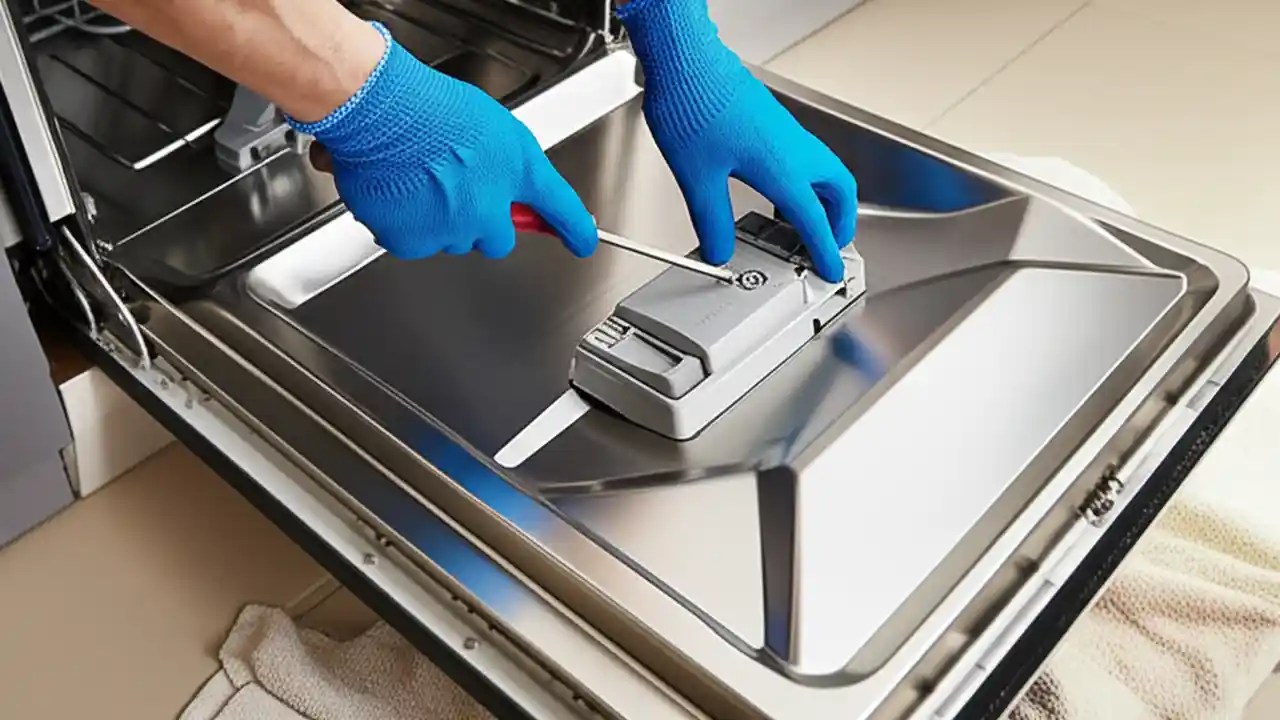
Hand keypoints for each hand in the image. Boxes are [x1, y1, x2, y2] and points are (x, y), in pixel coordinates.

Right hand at [287, 22, 596, 259]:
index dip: (575, 230)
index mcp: (517, 173)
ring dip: (441, 219)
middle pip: (496, 238)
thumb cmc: (431, 107)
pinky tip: (401, 191)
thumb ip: (512, 164)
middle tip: (457, 188)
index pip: (561, 209)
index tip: (583, 241)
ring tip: (422, 179)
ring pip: (453, 240)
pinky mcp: (412, 241)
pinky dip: (406, 223)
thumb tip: (519, 187)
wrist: (381, 111)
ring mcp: (450, 230)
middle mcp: (487, 211)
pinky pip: (415, 241)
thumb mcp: (495, 127)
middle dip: (480, 220)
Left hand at [618, 0, 856, 281]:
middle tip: (828, 244)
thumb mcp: (697, 177)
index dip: (824, 251)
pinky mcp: (775, 122)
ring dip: (827, 199)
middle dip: (841, 221)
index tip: (830, 269)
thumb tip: (718, 248)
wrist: (688, 62)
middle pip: (839, 191)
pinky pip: (808, 157)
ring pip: (827, 170)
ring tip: (807, 221)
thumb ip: (711, 219)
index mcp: (782, 167)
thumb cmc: (694, 106)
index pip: (814, 220)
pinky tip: (779, 189)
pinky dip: (808, 180)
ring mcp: (788, 132)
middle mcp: (794, 148)